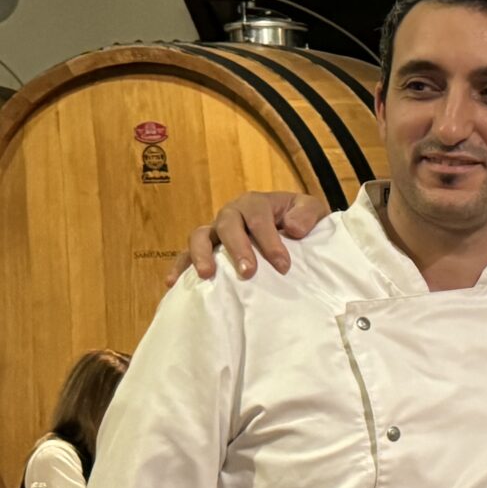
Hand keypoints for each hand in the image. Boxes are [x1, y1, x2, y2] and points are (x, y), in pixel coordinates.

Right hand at [166, 192, 326, 288]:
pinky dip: (179, 266)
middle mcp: (231, 214)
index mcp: (256, 203)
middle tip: (248, 272)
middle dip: (237, 249)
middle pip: (227, 225)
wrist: (292, 224)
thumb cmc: (300, 218)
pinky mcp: (207, 248)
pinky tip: (173, 283)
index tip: (283, 266)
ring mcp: (216, 231)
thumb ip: (307, 214)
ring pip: (200, 236)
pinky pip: (186, 254)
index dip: (270, 242)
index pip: (259, 220)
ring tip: (207, 275)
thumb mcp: (312, 209)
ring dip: (201, 254)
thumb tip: (293, 228)